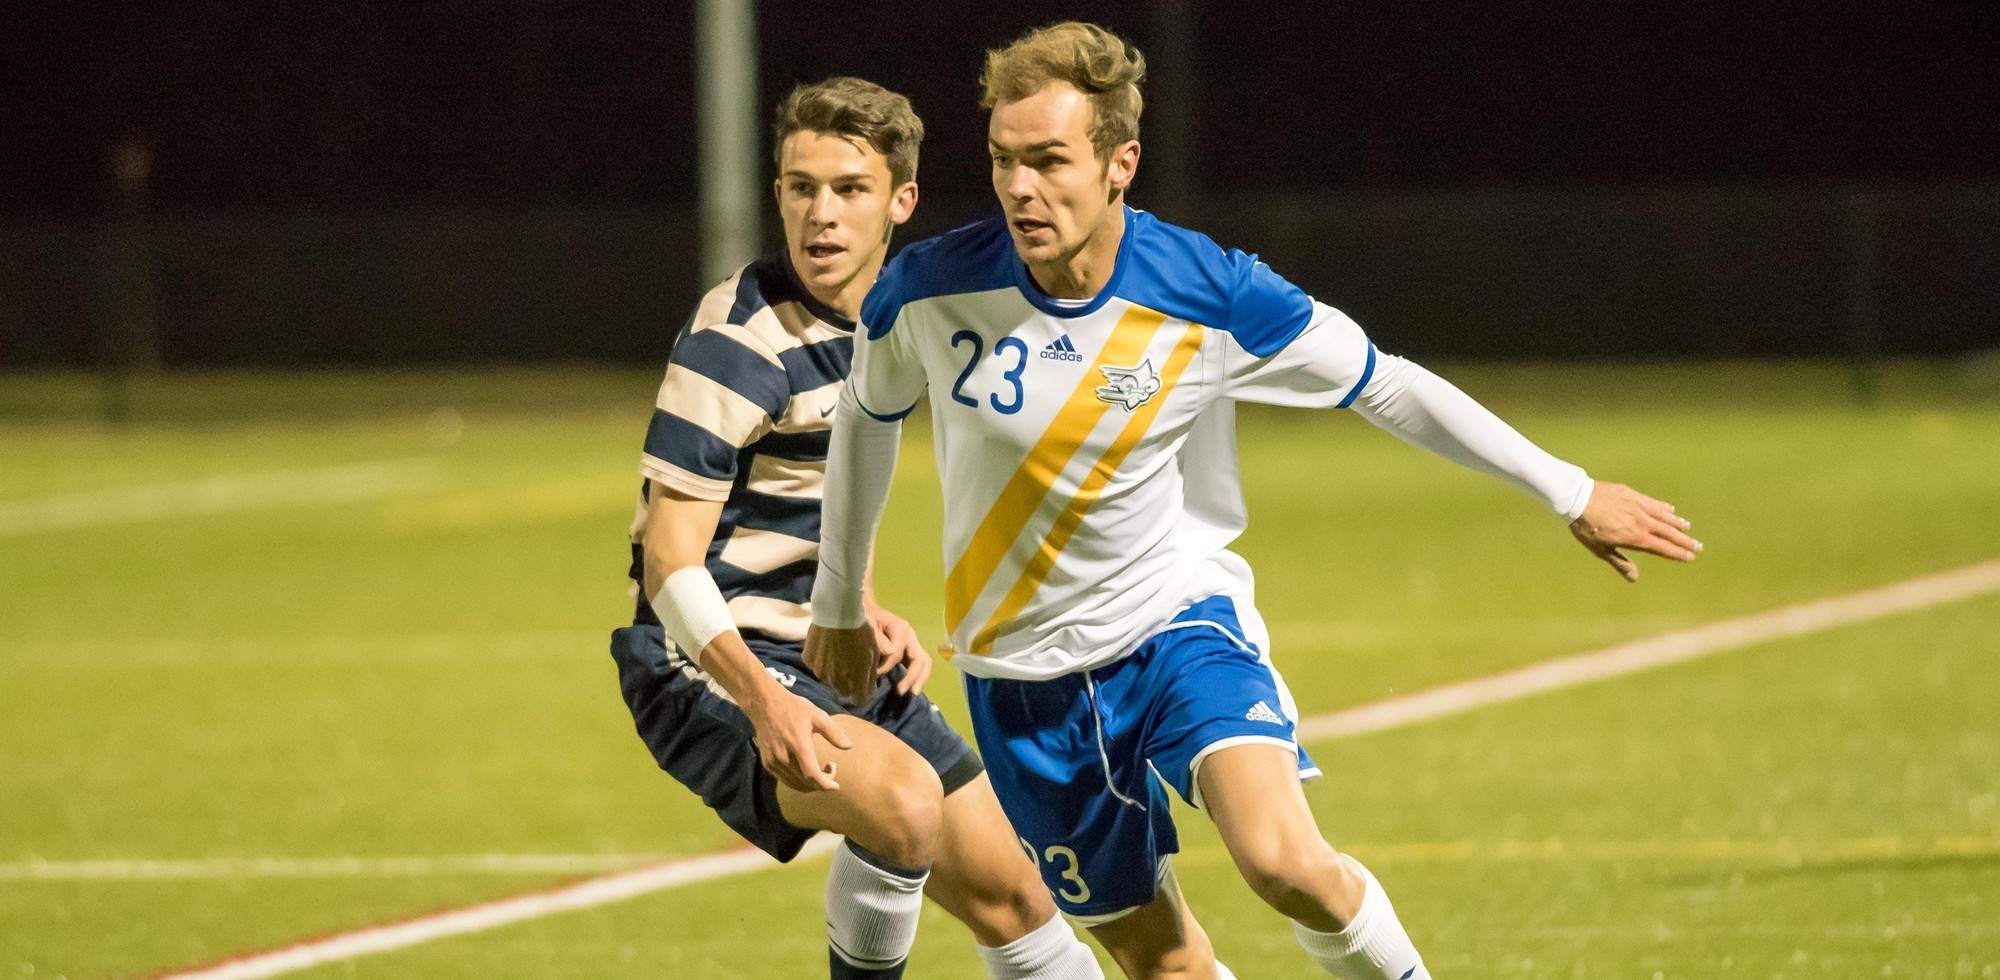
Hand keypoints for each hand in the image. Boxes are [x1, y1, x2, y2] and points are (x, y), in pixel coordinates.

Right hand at [742, 687, 852, 792]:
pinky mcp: (767, 763)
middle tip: (831, 769)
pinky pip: (785, 780)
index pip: (812, 776)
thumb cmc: (794, 708)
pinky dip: (798, 781)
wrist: (765, 705)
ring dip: (810, 784)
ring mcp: (773, 762)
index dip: (826, 785)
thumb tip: (849, 746)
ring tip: (820, 770)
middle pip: (805, 783)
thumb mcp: (818, 715)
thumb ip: (834, 733)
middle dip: (822, 783)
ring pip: (795, 784)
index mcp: (798, 745)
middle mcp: (784, 757)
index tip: (836, 786)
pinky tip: (805, 769)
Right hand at [804, 623, 882, 706]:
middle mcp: (836, 683)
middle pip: (843, 690)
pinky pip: (816, 666)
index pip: (860, 700)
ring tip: (837, 652)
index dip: (863, 692)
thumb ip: (870, 676)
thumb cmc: (861, 632)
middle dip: (848, 682)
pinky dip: (820, 660)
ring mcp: (819, 673)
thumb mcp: (873, 653)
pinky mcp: (808, 662)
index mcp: (855, 683)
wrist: (837, 612)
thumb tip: (867, 690)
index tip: (864, 683)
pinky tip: (825, 646)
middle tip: (850, 663)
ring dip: (833, 671)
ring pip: (828, 679)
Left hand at [866, 604, 932, 696]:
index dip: (886, 666)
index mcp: (900, 627)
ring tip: (912, 692)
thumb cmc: (867, 617)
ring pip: (924, 662)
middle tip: (901, 691)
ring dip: (920, 678)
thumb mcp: (868, 623)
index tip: (875, 674)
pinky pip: (920, 663)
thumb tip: (891, 652)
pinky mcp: (911, 650)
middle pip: (919, 658)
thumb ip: (878, 637)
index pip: (898, 653)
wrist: (870, 611)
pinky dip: (918, 676)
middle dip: (912, 676)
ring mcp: (913, 643)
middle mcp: (911, 635)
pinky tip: (912, 687)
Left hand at [1568, 481, 1701, 581]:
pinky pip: (1653, 503)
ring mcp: (1639, 507)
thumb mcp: (1600, 549)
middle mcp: (1642, 522)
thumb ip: (1620, 562)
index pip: (1663, 548)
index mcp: (1635, 538)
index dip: (1677, 553)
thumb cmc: (1586, 527)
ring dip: (1677, 523)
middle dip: (1684, 541)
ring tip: (1687, 528)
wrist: (1578, 498)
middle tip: (1698, 547)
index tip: (1690, 557)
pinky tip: (1671, 510)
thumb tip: (1634, 578)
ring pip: (1664, 517)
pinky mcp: (1633, 495)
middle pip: (1669, 533)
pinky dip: (1664, 508)